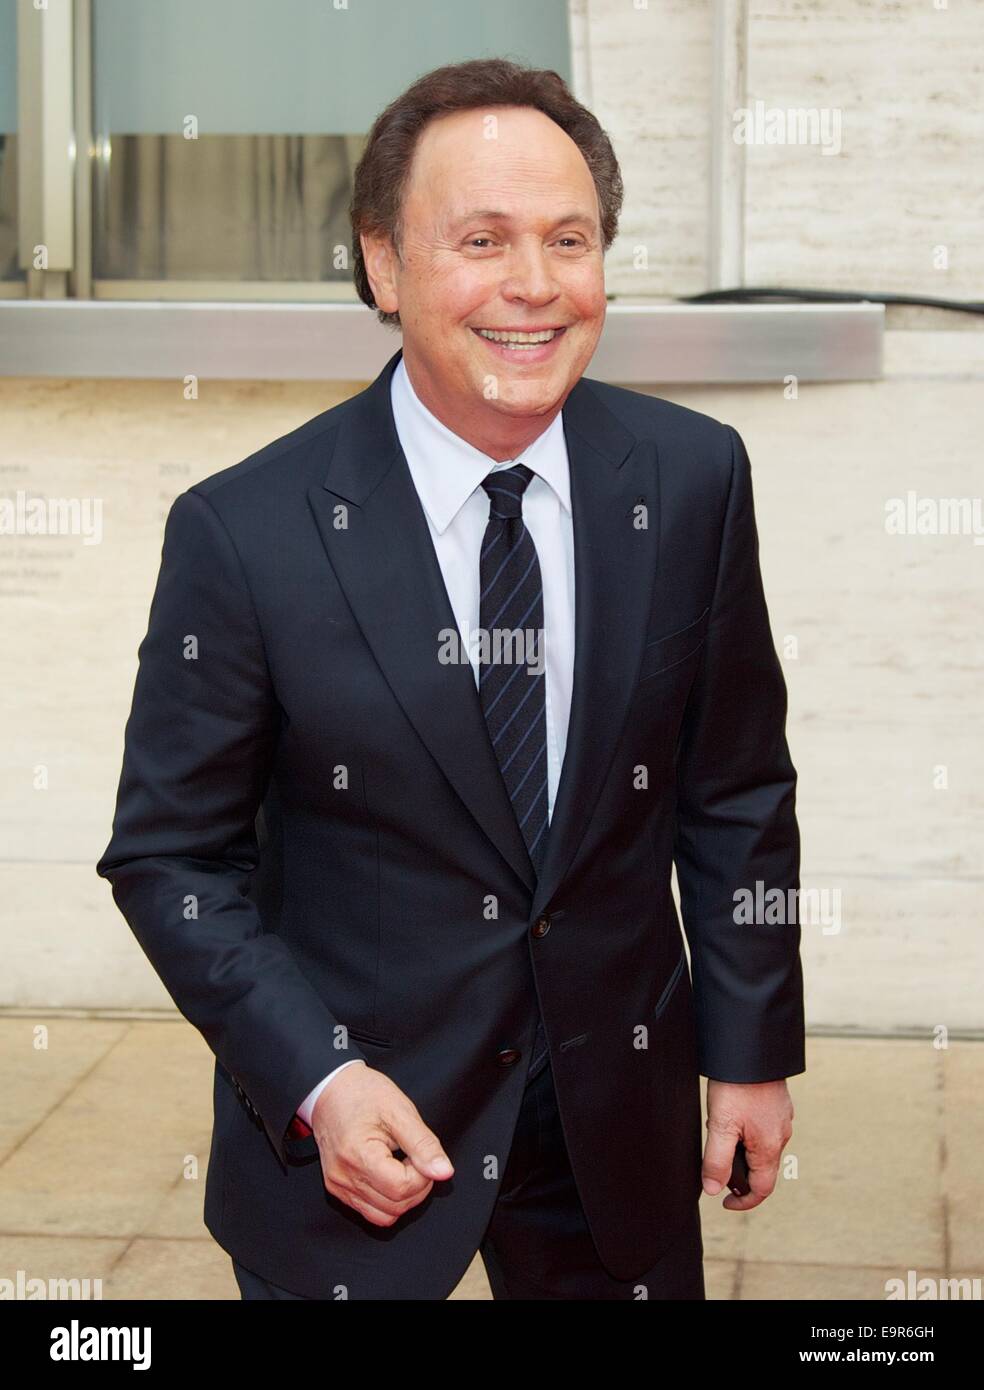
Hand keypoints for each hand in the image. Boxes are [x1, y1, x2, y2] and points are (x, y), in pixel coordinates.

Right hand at [310, 1061, 453, 1226]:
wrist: (331, 1090)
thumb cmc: (364, 1094)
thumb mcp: (400, 1111)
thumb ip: (423, 1145)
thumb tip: (444, 1172)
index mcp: (357, 1155)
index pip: (401, 1188)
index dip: (422, 1175)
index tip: (421, 1154)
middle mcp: (343, 1177)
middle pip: (395, 1206)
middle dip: (416, 1186)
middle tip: (415, 1158)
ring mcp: (338, 1186)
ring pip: (384, 1215)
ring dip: (403, 1196)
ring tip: (403, 1165)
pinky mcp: (337, 1189)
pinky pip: (370, 1211)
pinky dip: (388, 1200)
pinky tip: (390, 1175)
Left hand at [702, 1078, 793, 1210]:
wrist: (751, 1050)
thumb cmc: (737, 1085)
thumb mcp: (720, 1125)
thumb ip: (717, 1161)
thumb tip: (713, 1190)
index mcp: (769, 1147)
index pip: (762, 1189)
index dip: (743, 1202)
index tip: (724, 1202)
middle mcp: (781, 1135)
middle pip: (762, 1169)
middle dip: (739, 1171)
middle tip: (716, 1159)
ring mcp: (782, 1119)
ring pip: (762, 1147)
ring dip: (741, 1148)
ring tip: (720, 1128)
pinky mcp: (778, 1105)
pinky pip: (764, 1129)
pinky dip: (746, 1132)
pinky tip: (732, 1114)